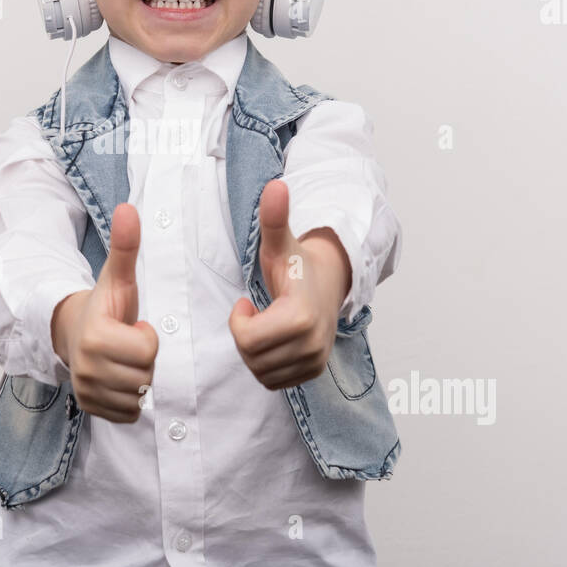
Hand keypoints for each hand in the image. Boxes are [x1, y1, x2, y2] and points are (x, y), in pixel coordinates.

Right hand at [53, 203, 158, 422]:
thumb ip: (125, 246)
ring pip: (139, 397)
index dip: (147, 336)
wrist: (72, 332)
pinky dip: (130, 400)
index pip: (147, 349)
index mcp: (94, 336)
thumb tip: (129, 208)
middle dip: (144, 359)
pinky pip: (130, 414)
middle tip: (128, 344)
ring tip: (123, 360)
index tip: (132, 325)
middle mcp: (85, 367)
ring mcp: (86, 391)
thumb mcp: (117, 277)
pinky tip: (119, 378)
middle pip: (145, 376)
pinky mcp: (89, 409)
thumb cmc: (105, 306)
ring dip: (138, 379)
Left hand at [228, 179, 347, 389]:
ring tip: (265, 324)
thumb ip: (274, 218)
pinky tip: (274, 340)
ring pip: (260, 372)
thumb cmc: (295, 265)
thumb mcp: (279, 243)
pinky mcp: (313, 372)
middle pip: (252, 357)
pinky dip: (265, 363)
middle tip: (255, 313)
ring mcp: (315, 362)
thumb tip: (275, 185)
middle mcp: (312, 344)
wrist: (328, 283)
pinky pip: (272, 381)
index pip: (247, 340)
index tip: (247, 303)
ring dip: (254, 350)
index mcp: (300, 317)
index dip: (239, 322)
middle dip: (245, 335)